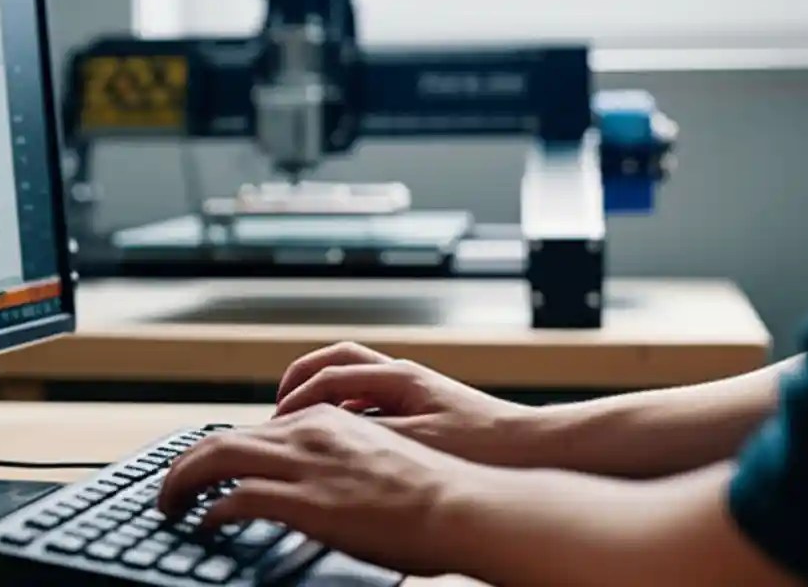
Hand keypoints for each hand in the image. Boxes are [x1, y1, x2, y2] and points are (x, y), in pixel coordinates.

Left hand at [158, 405, 476, 575]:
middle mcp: (308, 432)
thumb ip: (341, 461)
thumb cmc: (433, 492)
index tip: (204, 470)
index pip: (254, 429)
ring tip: (169, 503)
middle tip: (170, 488)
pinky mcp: (304, 499)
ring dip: (183, 480)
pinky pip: (237, 498)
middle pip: (223, 438)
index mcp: (327, 421)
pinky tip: (203, 522)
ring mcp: (305, 463)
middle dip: (186, 463)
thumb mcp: (379, 459)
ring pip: (217, 457)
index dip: (220, 450)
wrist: (461, 505)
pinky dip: (211, 509)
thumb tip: (320, 485)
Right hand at [275, 342, 540, 466]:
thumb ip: (366, 434)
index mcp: (398, 377)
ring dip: (322, 393)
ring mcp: (412, 390)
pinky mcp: (421, 409)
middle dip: (301, 378)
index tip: (275, 423)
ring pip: (353, 378)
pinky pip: (369, 400)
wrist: (531, 448)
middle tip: (278, 405)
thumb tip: (323, 432)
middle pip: (337, 360)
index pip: (329, 376)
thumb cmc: (482, 445)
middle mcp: (403, 376)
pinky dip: (344, 411)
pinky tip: (340, 438)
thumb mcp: (416, 442)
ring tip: (300, 419)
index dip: (296, 398)